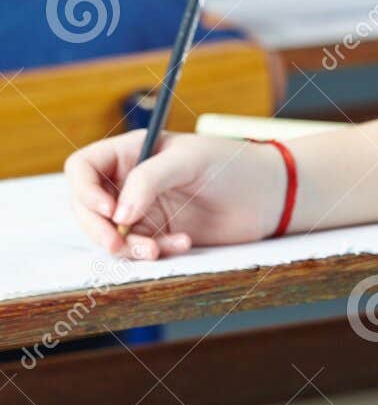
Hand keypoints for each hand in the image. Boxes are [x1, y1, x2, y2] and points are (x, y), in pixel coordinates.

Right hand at [64, 130, 288, 259]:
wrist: (267, 195)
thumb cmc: (230, 165)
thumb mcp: (188, 161)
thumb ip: (149, 180)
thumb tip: (118, 215)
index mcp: (130, 152)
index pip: (83, 168)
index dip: (84, 190)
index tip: (108, 211)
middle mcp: (129, 181)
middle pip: (87, 207)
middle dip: (97, 229)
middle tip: (118, 245)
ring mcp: (143, 210)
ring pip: (111, 235)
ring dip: (129, 247)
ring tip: (158, 249)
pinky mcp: (160, 234)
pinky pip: (140, 250)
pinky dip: (155, 252)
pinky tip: (183, 243)